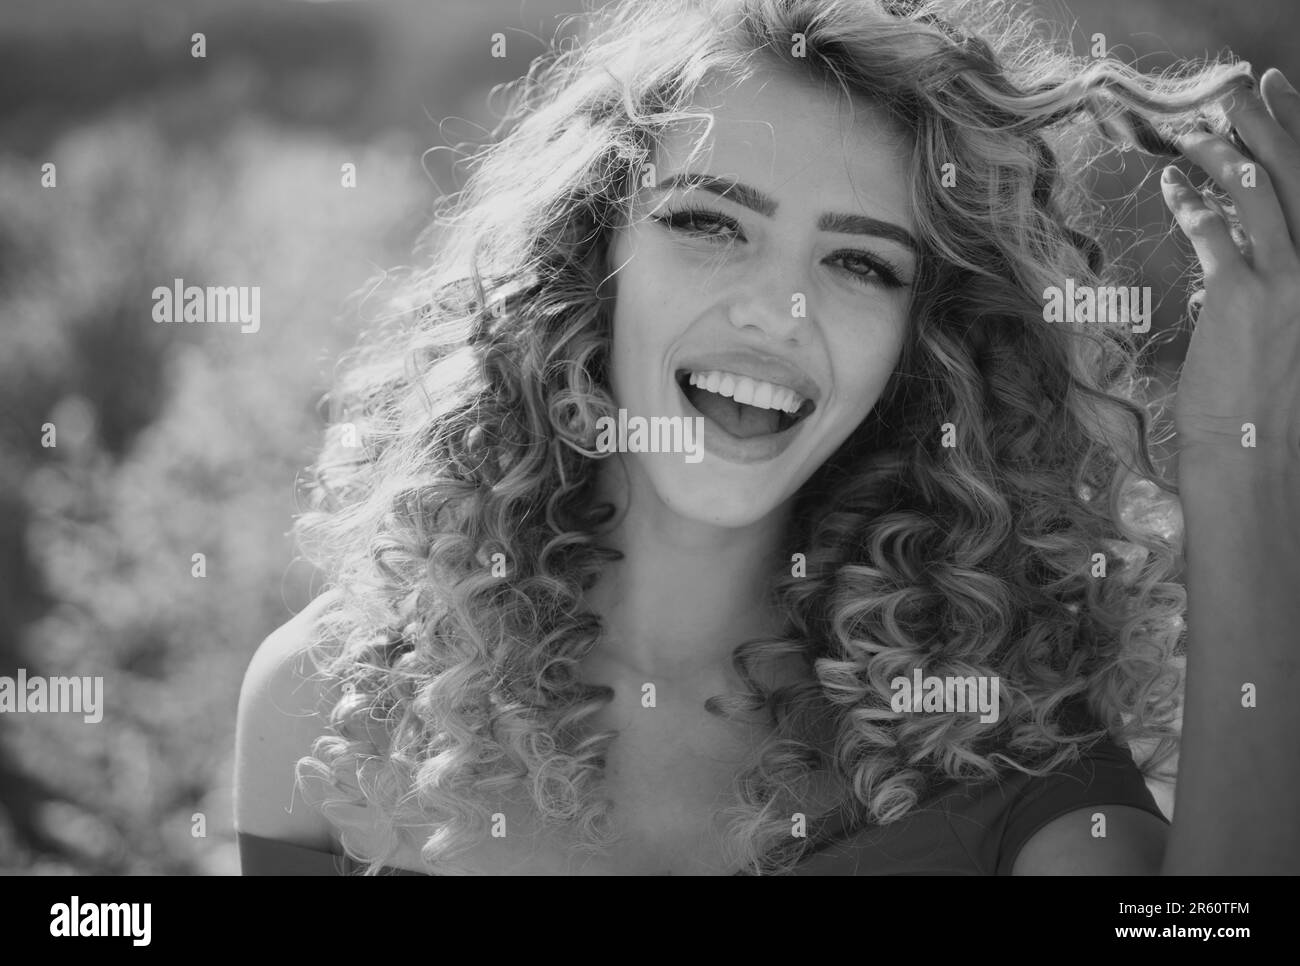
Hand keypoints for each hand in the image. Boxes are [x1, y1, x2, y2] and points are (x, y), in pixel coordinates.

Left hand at [1162, 68, 1299, 468]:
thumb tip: (1245, 244)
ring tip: (1198, 127)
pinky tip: (1172, 187)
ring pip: (1260, 192)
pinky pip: (1215, 232)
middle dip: (1272, 123)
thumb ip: (1278, 283)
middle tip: (1242, 88)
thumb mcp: (1290, 332)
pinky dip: (1192, 204)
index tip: (1283, 100)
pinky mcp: (1243, 296)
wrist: (1262, 455)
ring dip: (1226, 151)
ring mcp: (1290, 280)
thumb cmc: (1273, 406)